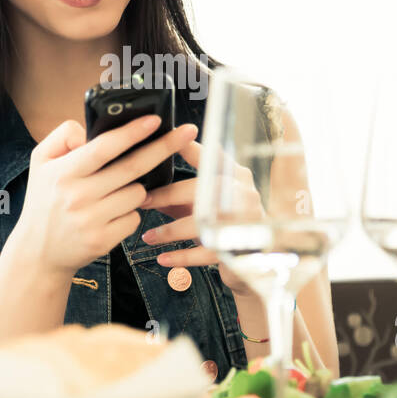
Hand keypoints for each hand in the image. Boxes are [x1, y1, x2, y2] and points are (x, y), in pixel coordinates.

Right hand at [9, 113, 199, 280]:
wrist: (38, 252)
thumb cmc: (44, 200)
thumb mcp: (41, 162)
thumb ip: (63, 136)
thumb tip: (89, 132)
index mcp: (64, 172)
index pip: (104, 147)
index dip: (132, 132)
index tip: (156, 119)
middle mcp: (77, 196)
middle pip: (132, 168)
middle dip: (163, 147)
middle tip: (187, 132)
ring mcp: (91, 221)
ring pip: (137, 193)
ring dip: (135, 188)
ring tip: (114, 192)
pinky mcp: (103, 241)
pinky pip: (134, 218)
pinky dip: (129, 213)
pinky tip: (111, 214)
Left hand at [136, 139, 264, 297]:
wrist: (253, 258)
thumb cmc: (222, 224)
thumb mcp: (203, 203)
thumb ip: (178, 195)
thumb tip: (144, 190)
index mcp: (237, 176)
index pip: (214, 157)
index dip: (192, 148)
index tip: (171, 139)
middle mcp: (244, 194)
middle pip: (204, 189)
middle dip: (169, 195)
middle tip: (144, 200)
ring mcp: (244, 221)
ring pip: (202, 222)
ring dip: (170, 230)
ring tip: (149, 236)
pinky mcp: (238, 248)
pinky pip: (205, 252)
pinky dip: (181, 256)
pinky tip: (163, 257)